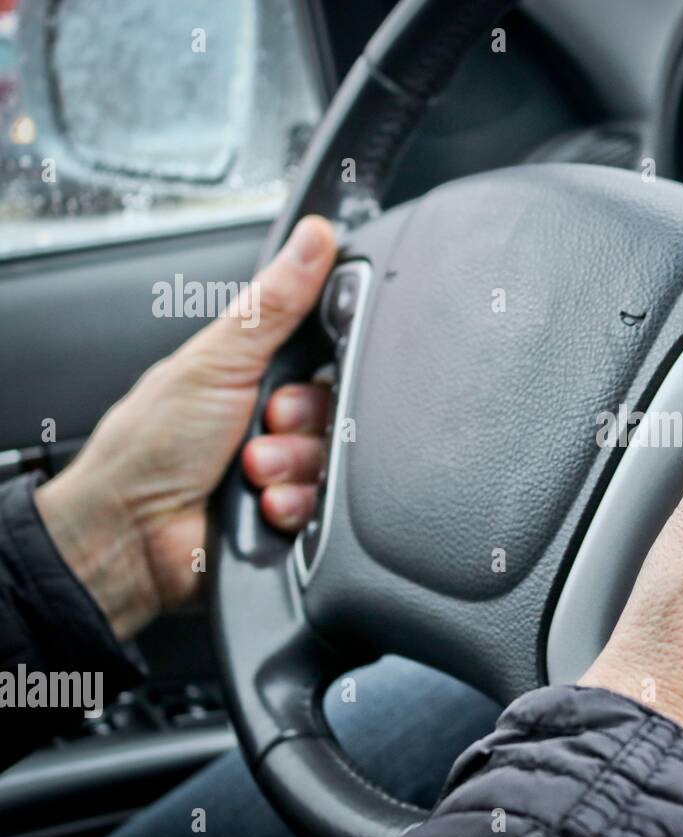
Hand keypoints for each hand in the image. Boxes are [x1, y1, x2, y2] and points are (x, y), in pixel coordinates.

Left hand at [35, 217, 336, 638]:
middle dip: (299, 422)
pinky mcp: (291, 514)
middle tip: (263, 424)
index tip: (295, 376)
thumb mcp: (217, 359)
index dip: (321, 369)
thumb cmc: (149, 445)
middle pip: (336, 410)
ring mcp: (283, 469)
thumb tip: (313, 238)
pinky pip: (326, 505)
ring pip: (334, 459)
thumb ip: (274, 301)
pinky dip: (294, 505)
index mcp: (257, 375)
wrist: (129, 534)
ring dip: (292, 466)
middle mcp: (274, 421)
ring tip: (250, 471)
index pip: (326, 357)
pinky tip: (262, 505)